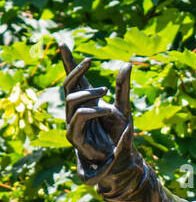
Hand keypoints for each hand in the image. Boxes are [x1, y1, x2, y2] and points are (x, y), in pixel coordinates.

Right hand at [60, 44, 134, 177]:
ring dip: (88, 92)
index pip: (73, 79)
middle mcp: (76, 110)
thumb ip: (123, 87)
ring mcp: (73, 123)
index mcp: (86, 101)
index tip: (63, 43)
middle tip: (91, 61)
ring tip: (105, 91)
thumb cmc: (121, 134)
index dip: (68, 62)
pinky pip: (78, 117)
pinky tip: (105, 109)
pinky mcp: (75, 136)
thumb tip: (127, 64)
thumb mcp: (124, 107)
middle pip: (67, 85)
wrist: (123, 158)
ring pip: (71, 99)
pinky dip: (91, 110)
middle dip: (77, 71)